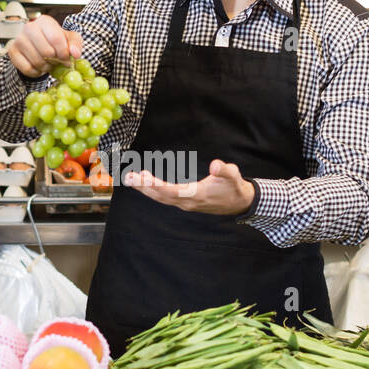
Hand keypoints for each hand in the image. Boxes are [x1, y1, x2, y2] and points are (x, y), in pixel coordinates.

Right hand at [7, 15, 83, 78]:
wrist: (37, 44)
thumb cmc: (55, 40)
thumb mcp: (69, 39)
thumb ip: (75, 44)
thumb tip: (75, 54)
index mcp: (44, 21)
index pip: (56, 39)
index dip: (63, 53)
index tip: (66, 58)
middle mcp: (29, 27)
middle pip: (46, 51)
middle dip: (55, 61)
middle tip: (57, 62)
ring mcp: (18, 39)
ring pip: (37, 61)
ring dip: (46, 68)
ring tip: (48, 64)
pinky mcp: (12, 52)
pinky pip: (27, 68)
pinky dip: (36, 72)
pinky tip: (39, 68)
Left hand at [124, 159, 255, 215]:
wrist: (239, 203)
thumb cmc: (234, 187)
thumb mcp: (233, 176)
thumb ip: (225, 170)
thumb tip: (215, 164)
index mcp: (197, 195)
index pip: (172, 192)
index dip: (157, 186)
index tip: (144, 178)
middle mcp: (187, 203)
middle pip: (161, 196)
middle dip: (144, 187)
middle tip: (129, 177)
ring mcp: (185, 204)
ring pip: (161, 198)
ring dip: (145, 189)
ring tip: (131, 178)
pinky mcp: (184, 202)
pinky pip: (164, 197)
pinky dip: (153, 190)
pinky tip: (145, 181)